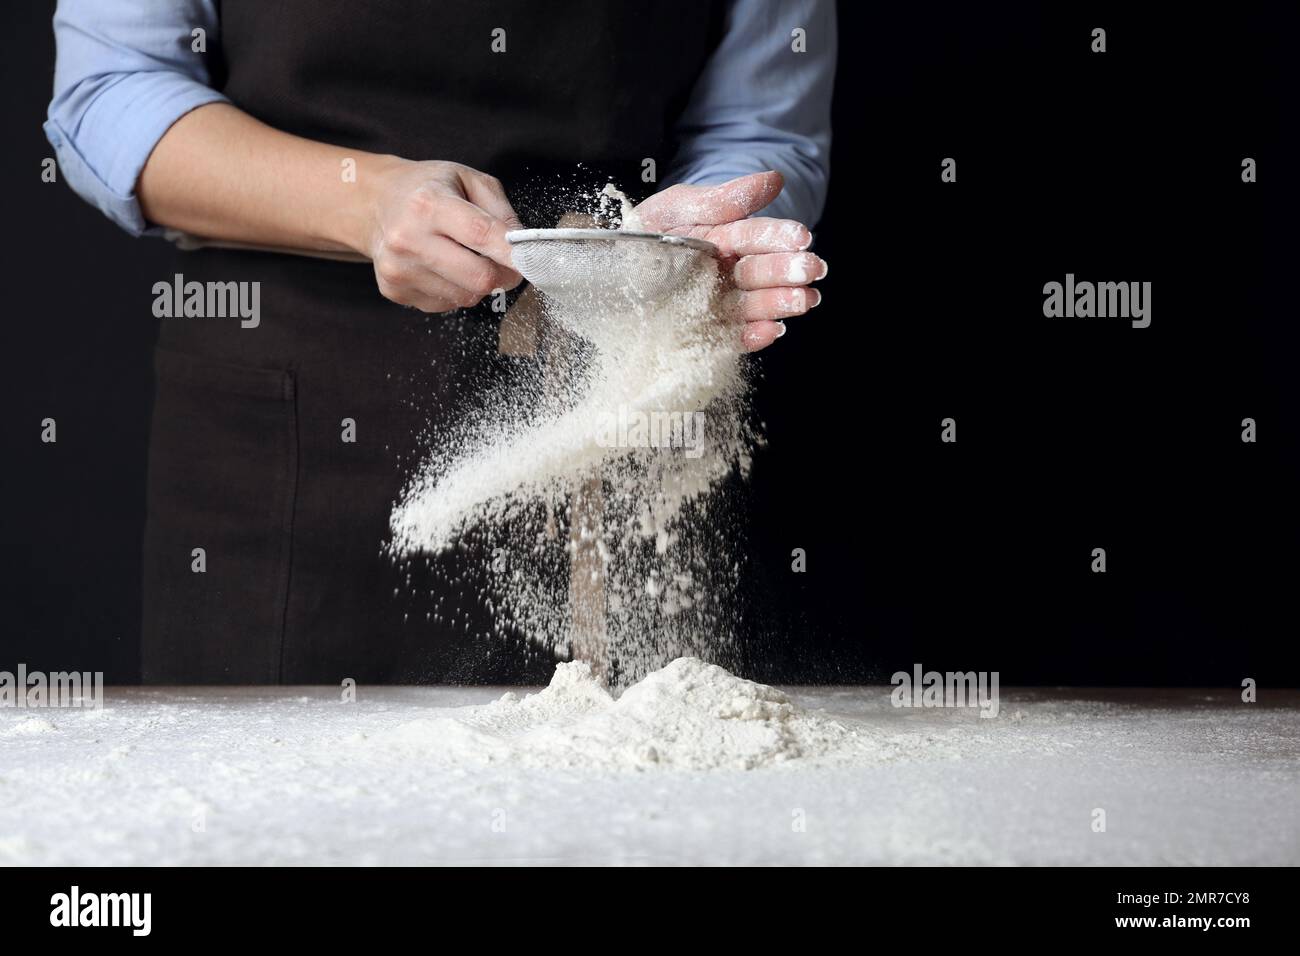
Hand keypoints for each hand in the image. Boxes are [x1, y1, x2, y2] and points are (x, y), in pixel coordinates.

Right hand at [366, 160, 523, 312]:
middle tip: (509, 265)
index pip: (482, 235)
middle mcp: (408, 238)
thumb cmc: (428, 189)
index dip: (514, 254)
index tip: (534, 261)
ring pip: (465, 297)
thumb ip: (501, 211)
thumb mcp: (468, 179)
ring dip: (477, 283)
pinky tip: (442, 267)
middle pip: (479, 278)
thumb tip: (523, 246)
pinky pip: (446, 304)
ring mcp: (398, 268)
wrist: (375, 203)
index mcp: (428, 204)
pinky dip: (454, 290)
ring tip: (464, 257)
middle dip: (504, 276)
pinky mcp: (394, 290)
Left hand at [632, 171, 826, 350]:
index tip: (801, 236)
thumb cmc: (647, 233)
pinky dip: (754, 335)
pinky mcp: (709, 333)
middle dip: (788, 271)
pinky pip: (733, 336)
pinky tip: (772, 330)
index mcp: (725, 238)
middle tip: (811, 269)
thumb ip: (723, 198)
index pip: (756, 236)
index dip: (779, 236)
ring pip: (754, 304)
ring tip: (804, 301)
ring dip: (781, 303)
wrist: (610, 271)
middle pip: (760, 272)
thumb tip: (775, 179)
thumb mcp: (680, 207)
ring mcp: (720, 303)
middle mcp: (728, 272)